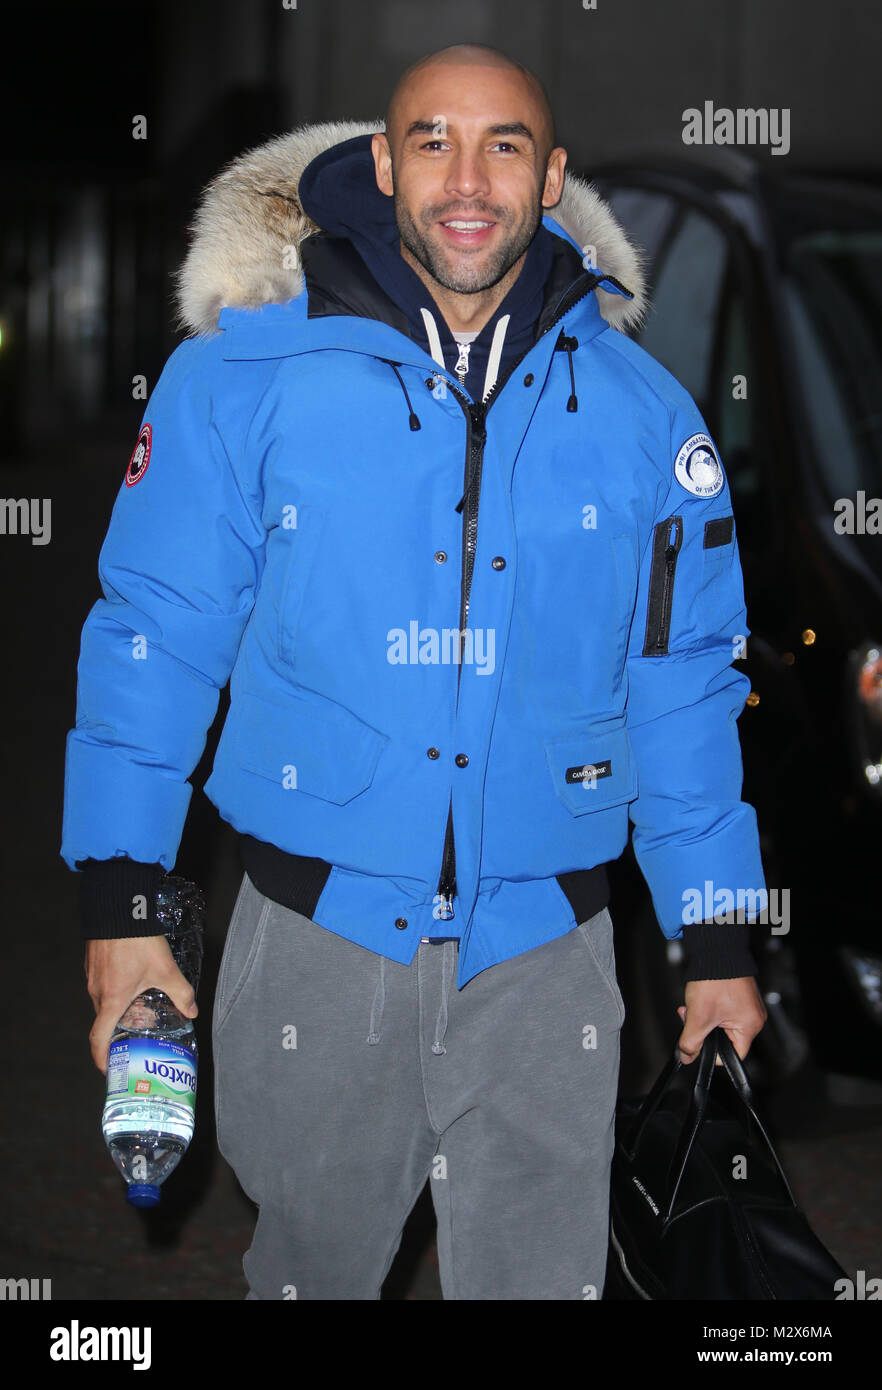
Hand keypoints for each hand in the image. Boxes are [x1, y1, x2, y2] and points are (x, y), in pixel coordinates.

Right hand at [85, 936, 197, 1075]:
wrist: (119, 908)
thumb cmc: (138, 940)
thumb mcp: (166, 970)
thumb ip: (181, 993)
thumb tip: (191, 1011)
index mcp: (111, 1000)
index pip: (98, 1039)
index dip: (101, 1058)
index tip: (109, 1069)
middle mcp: (96, 991)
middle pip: (103, 1020)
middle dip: (116, 1032)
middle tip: (133, 1038)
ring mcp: (92, 976)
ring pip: (102, 1001)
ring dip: (116, 1009)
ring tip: (137, 1010)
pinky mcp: (93, 962)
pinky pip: (101, 984)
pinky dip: (113, 990)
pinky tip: (132, 983)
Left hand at [676, 976, 765, 1065]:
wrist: (716, 950)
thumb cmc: (715, 979)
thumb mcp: (698, 1016)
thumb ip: (691, 1042)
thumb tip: (686, 1057)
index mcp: (750, 1026)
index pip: (732, 1056)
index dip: (711, 1054)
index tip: (696, 1043)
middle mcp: (753, 1018)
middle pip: (724, 1039)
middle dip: (702, 1030)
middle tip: (689, 1018)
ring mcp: (747, 1006)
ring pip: (720, 1024)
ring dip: (702, 1018)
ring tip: (692, 1006)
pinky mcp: (739, 996)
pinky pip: (722, 1011)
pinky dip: (707, 1008)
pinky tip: (698, 999)